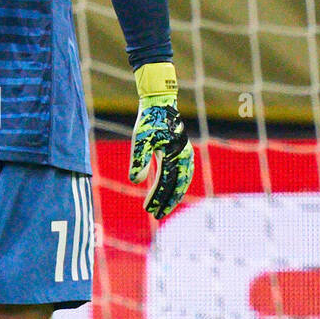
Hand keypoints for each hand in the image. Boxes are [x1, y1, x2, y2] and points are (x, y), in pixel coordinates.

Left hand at [129, 62, 193, 220]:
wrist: (160, 103)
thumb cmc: (150, 120)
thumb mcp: (140, 139)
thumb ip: (139, 160)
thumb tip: (135, 181)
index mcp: (175, 155)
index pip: (166, 183)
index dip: (158, 198)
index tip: (149, 210)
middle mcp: (183, 156)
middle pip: (177, 186)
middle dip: (166, 202)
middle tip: (156, 215)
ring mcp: (184, 154)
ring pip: (181, 181)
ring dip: (172, 196)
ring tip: (163, 208)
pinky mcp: (181, 152)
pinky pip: (181, 174)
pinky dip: (176, 185)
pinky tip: (166, 191)